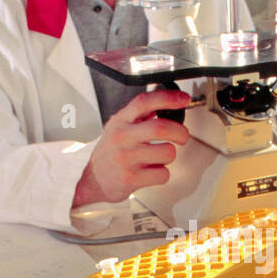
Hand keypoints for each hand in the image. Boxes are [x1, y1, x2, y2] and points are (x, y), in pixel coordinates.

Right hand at [72, 90, 190, 205]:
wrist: (92, 179)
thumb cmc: (110, 152)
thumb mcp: (119, 126)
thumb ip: (139, 115)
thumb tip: (165, 104)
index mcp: (121, 120)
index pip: (145, 102)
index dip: (168, 98)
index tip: (184, 99)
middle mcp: (122, 137)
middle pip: (160, 128)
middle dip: (180, 132)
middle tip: (182, 136)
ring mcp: (125, 158)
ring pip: (167, 153)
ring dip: (170, 155)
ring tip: (159, 157)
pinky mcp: (130, 178)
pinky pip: (163, 174)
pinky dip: (163, 173)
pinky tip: (152, 171)